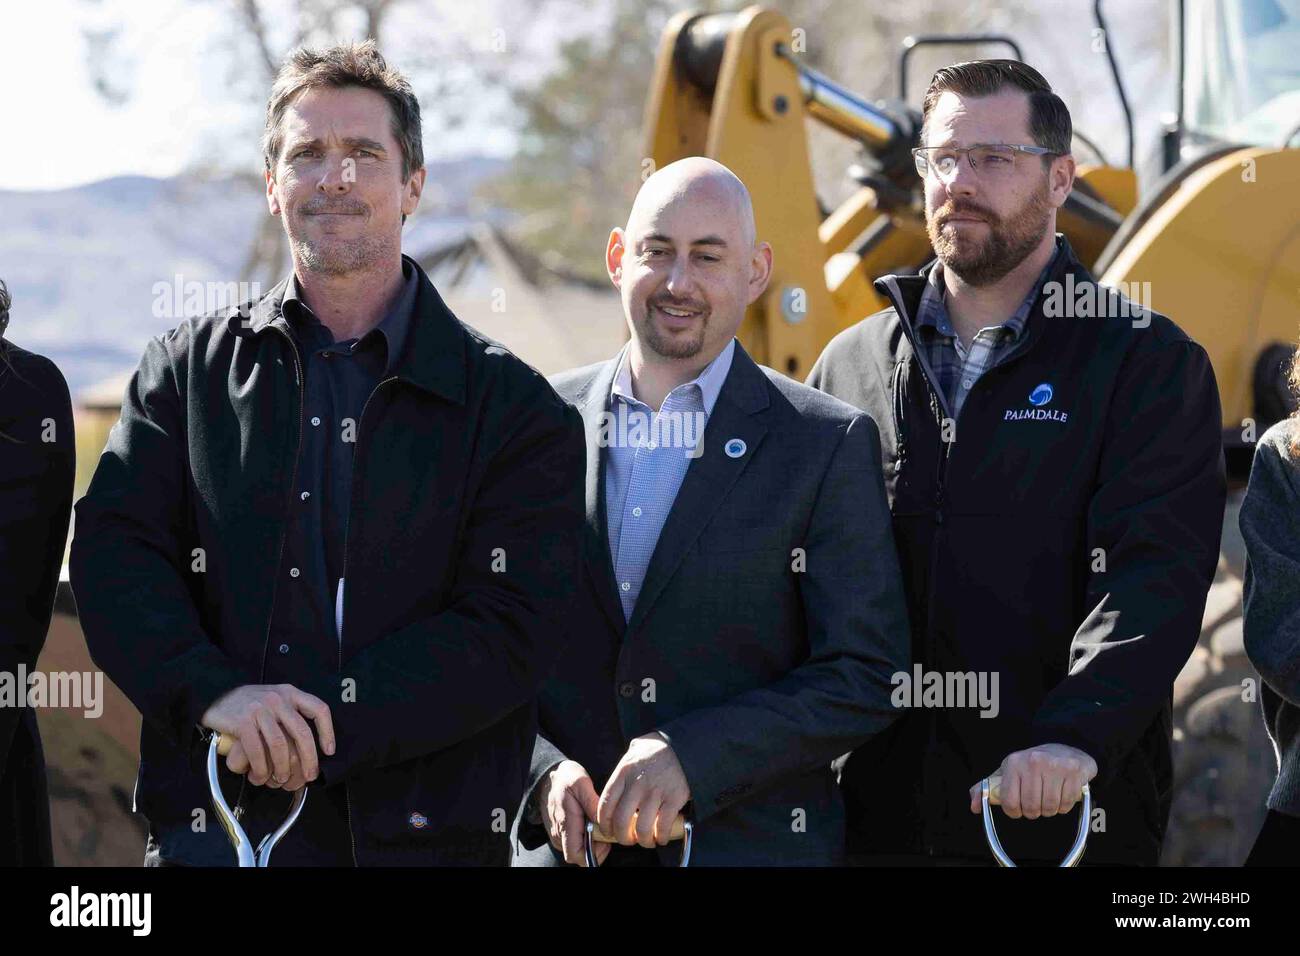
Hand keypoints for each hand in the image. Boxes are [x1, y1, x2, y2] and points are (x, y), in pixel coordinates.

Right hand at [201, 684, 334, 786]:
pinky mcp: (242, 722)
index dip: (328, 732)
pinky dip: (261, 767)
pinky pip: (257, 750)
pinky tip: (261, 775)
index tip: (329, 751)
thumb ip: (290, 712)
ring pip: (279, 745)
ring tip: (281, 779)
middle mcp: (278, 699)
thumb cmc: (248, 704)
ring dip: (282, 767)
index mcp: (290, 693)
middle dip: (309, 758)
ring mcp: (260, 710)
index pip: (319, 709)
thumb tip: (308, 744)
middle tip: (310, 775)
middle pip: (302, 732)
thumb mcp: (274, 699)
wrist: (213, 695)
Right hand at [538, 760, 605, 865]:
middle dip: (595, 848)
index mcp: (565, 823)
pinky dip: (584, 838)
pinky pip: (574, 844)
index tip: (605, 840)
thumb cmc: (564, 778)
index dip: (594, 853)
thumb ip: (592, 802)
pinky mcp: (559, 834)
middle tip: (604, 831)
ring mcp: (558, 835)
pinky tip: (589, 824)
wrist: (547, 777)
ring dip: (590, 843)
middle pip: (579, 856)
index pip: (577, 855)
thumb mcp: (580, 782)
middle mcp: (559, 834)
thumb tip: (603, 821)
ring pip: (577, 850)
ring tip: (597, 825)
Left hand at [597, 732, 689, 848]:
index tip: (608, 831)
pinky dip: (662, 837)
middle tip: (628, 840)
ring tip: (647, 841)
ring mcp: (656, 791)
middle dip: (623, 837)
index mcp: (624, 772)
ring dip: (643, 840)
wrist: (686, 745)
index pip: (605, 804)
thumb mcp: (634, 751)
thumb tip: (615, 786)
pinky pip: (663, 826)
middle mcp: (637, 783)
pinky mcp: (674, 798)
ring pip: (642, 828)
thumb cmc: (658, 750)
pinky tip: (662, 837)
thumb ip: (623, 769)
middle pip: (621, 821)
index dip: (604, 824)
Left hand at [970, 743, 1095, 818]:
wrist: (1064, 748)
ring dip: (1049, 810)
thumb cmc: (1032, 764)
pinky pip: (1067, 804)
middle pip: (1031, 807)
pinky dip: (1064, 806)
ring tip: (1048, 799)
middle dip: (1033, 812)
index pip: (1009, 801)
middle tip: (1035, 805)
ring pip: (1049, 807)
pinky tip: (1061, 795)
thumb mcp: (1007, 771)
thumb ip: (988, 788)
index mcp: (1014, 762)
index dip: (1014, 812)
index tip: (1018, 809)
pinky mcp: (1074, 772)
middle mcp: (1034, 762)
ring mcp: (1056, 766)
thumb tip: (974, 806)